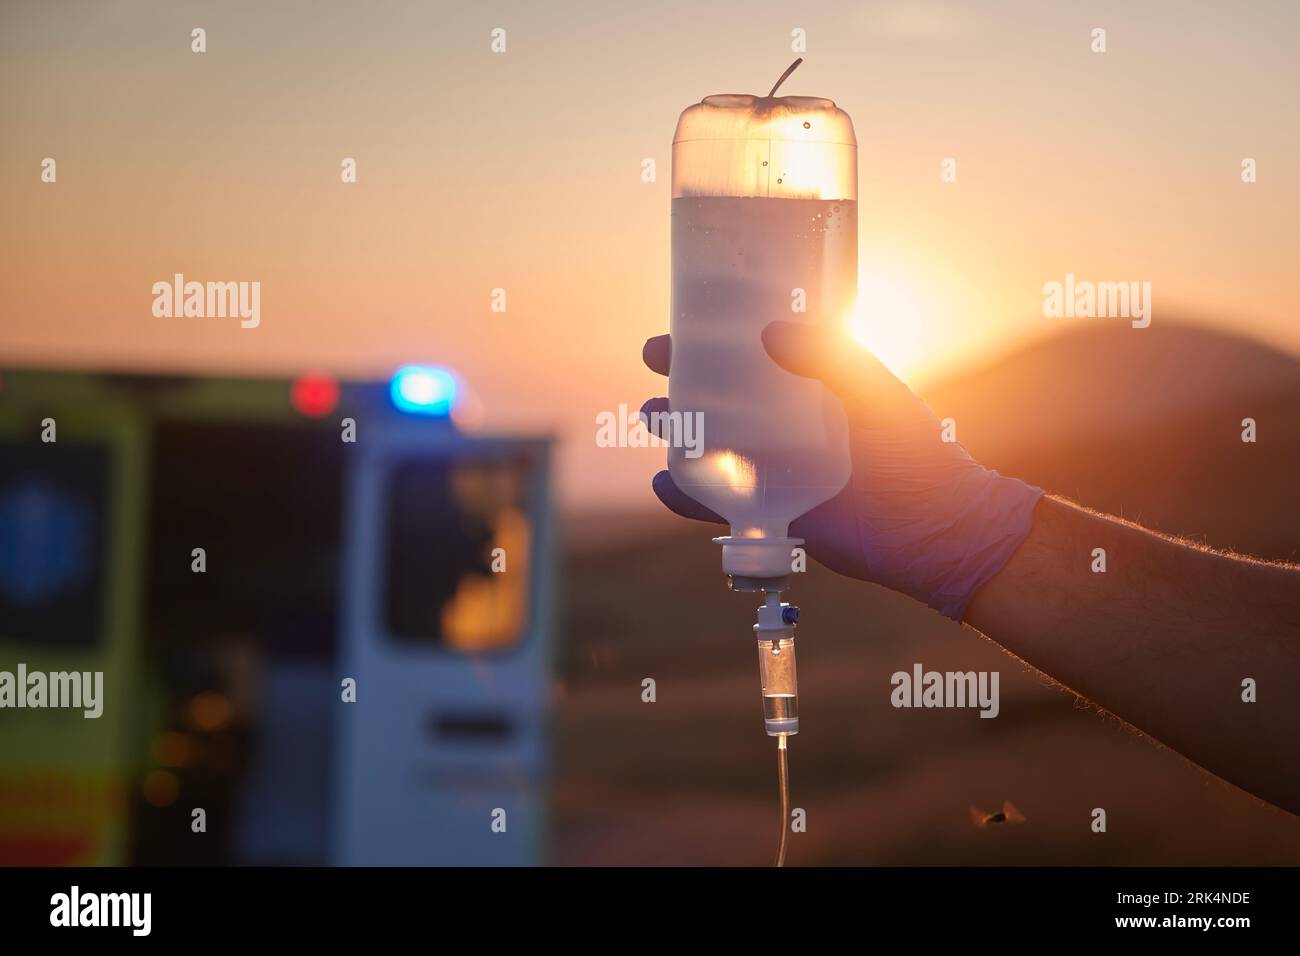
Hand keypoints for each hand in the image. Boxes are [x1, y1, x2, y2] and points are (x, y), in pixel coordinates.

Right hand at [641, 320, 1041, 618]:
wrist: (933, 528)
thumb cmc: (915, 451)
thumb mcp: (872, 390)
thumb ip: (827, 356)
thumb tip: (769, 330)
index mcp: (809, 388)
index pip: (753, 355)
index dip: (715, 338)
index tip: (683, 320)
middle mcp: (786, 425)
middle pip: (720, 395)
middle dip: (682, 378)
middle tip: (656, 360)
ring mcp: (774, 468)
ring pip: (711, 445)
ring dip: (676, 432)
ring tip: (654, 418)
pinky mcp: (771, 512)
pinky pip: (716, 504)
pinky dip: (685, 495)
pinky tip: (663, 482)